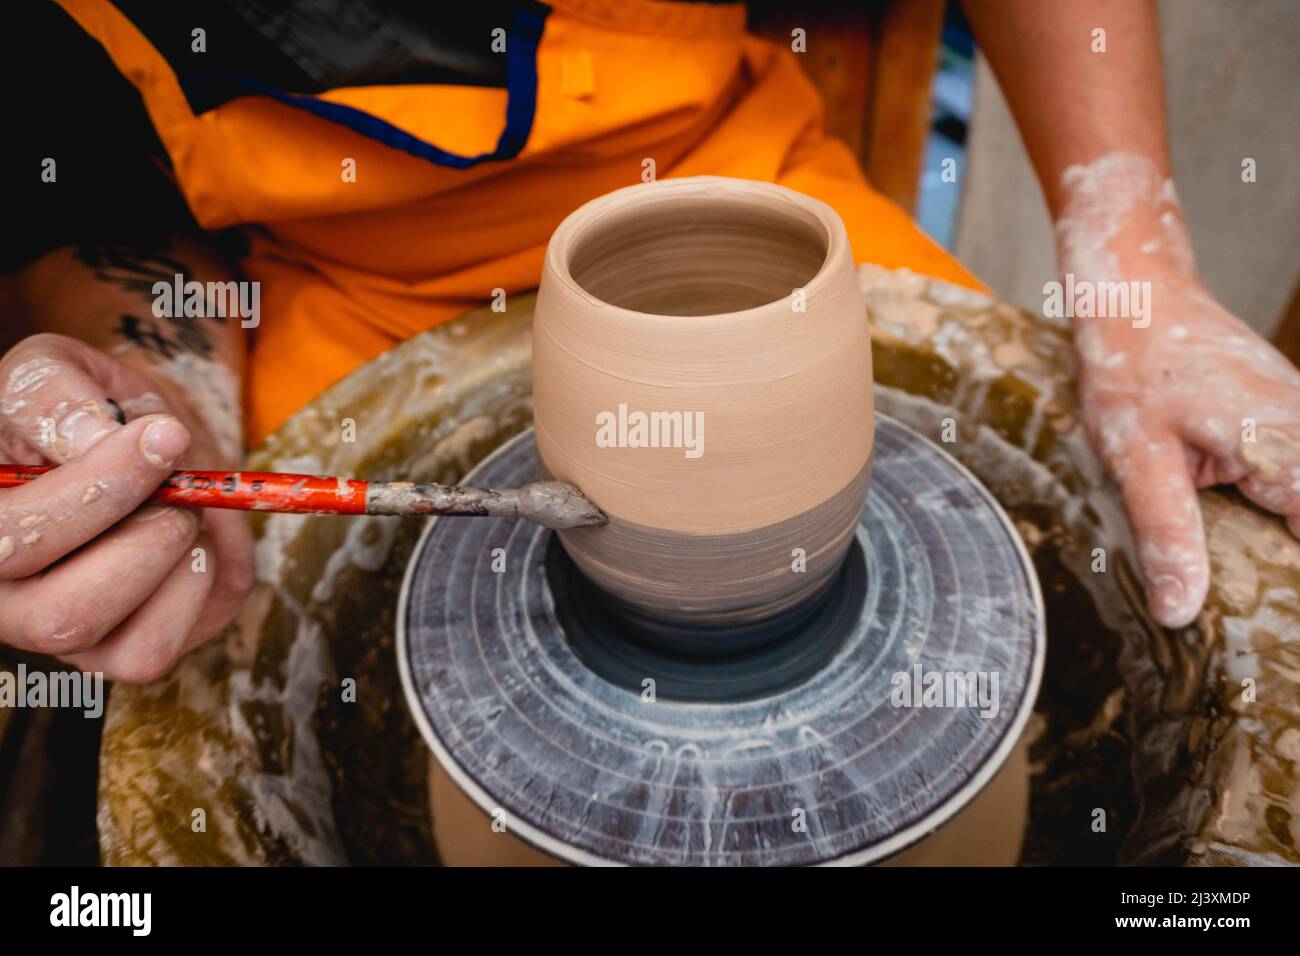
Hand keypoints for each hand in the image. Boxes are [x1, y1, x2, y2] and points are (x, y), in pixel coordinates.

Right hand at [0, 333, 253, 679]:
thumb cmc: (77, 407)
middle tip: (175, 487)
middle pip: (66, 617)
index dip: (98, 492)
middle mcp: (2, 601)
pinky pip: (162, 652)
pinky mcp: (120, 655)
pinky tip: (188, 548)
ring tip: (178, 512)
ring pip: (129, 651)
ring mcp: (59, 639)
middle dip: (146, 538)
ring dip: (178, 564)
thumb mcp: (54, 373)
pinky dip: (198, 590)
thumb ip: (56, 398)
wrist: (129, 437)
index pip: (12, 540)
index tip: (162, 438)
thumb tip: (96, 439)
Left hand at [1074, 277, 1299, 627]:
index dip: (1292, 585)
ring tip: (1247, 572)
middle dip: (1285, 565)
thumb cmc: (1132, 372)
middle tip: (1252, 615)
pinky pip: (1296, 478)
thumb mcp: (1137, 462)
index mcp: (1286, 448)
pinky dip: (1277, 507)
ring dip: (1280, 537)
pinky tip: (1245, 529)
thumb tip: (1180, 612)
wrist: (1138, 299)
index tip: (1274, 625)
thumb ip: (1167, 535)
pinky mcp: (1291, 422)